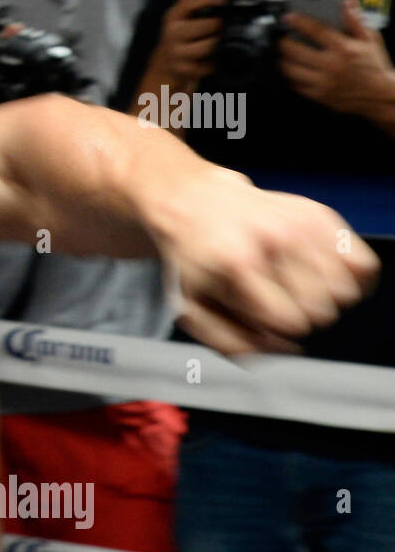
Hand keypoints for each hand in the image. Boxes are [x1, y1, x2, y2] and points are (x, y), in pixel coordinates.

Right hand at [141, 0, 226, 94]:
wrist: (163, 69)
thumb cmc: (181, 38)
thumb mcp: (185, 17)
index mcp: (173, 16)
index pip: (189, 1)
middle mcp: (171, 33)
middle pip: (208, 25)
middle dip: (219, 25)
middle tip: (219, 27)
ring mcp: (175, 53)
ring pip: (210, 45)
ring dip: (217, 44)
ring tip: (215, 43)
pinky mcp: (181, 70)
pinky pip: (208, 65)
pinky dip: (212, 63)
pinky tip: (206, 60)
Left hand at [149, 168, 379, 353]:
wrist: (196, 203)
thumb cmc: (195, 259)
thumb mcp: (193, 306)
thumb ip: (231, 342)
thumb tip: (285, 348)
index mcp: (239, 263)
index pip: (290, 321)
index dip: (279, 327)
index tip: (264, 314)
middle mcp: (274, 239)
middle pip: (320, 309)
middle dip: (301, 313)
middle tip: (278, 297)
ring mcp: (300, 224)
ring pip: (344, 290)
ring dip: (324, 297)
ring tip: (296, 284)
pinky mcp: (318, 215)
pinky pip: (360, 265)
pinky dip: (347, 277)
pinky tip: (319, 273)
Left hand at [279, 1, 394, 115]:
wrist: (380, 95)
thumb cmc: (375, 66)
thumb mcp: (370, 39)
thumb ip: (355, 21)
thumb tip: (347, 4)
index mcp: (344, 48)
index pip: (315, 30)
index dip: (298, 21)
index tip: (288, 18)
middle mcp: (331, 65)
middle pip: (294, 50)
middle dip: (284, 41)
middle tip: (283, 37)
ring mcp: (323, 82)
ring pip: (290, 69)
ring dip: (283, 59)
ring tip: (285, 53)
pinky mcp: (318, 96)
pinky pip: (295, 84)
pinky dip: (290, 75)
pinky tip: (293, 69)